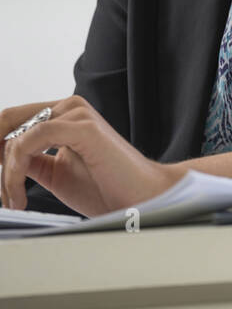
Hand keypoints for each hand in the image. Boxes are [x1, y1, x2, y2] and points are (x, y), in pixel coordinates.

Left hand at [0, 97, 183, 216]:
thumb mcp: (55, 174)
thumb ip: (31, 161)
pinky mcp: (83, 127)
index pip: (12, 120)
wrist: (142, 197)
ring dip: (5, 175)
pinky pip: (32, 140)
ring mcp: (77, 113)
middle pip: (8, 121)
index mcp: (63, 114)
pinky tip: (22, 195)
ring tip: (13, 201)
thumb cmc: (108, 187)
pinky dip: (16, 171)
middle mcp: (69, 107)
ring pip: (17, 137)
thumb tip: (4, 161)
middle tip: (0, 193)